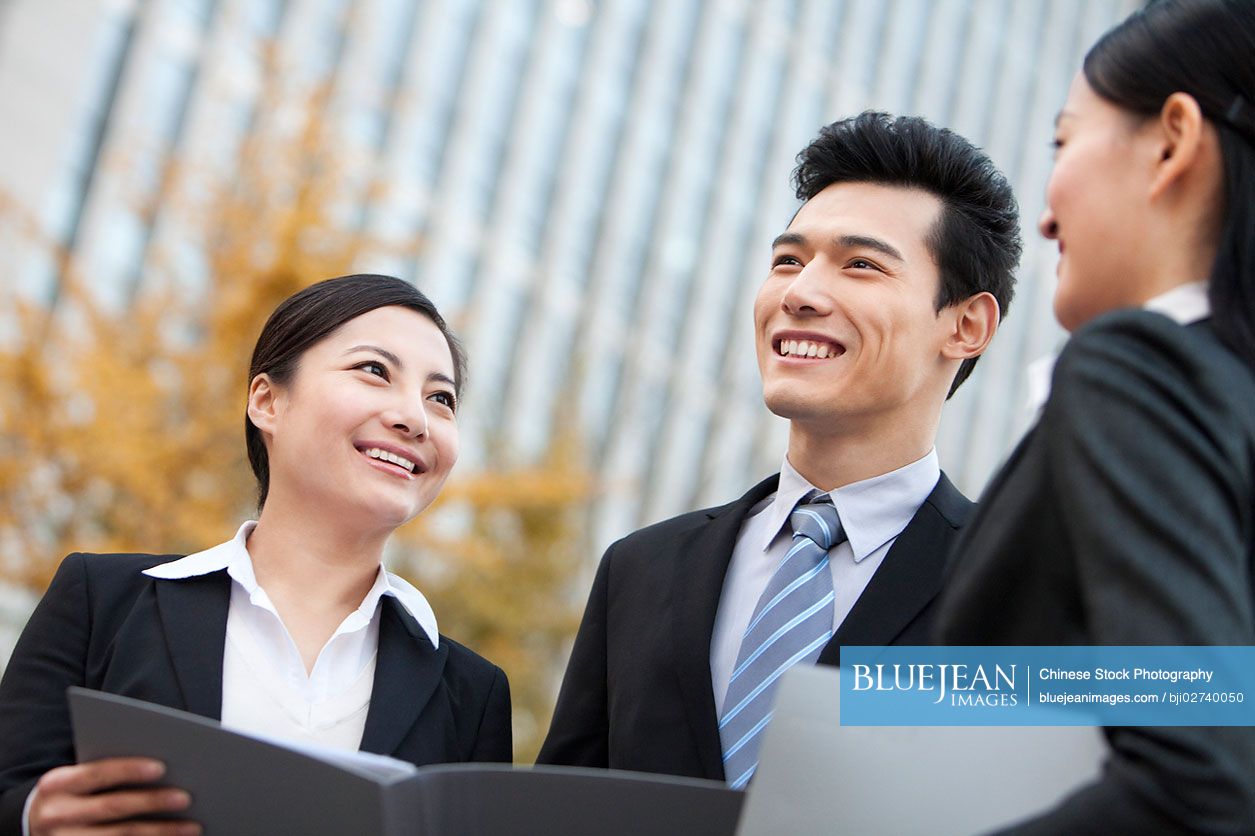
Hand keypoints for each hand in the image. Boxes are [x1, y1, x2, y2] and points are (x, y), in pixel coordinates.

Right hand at [28, 758, 199, 835]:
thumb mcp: (76, 778)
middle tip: (186, 797)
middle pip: (112, 807)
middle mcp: (56, 815)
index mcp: (57, 784)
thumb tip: (165, 767)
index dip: (129, 770)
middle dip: (152, 802)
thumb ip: (107, 772)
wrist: (34, 824)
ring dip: (161, 832)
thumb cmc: (72, 793)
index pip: (97, 773)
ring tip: (192, 826)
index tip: (161, 767)